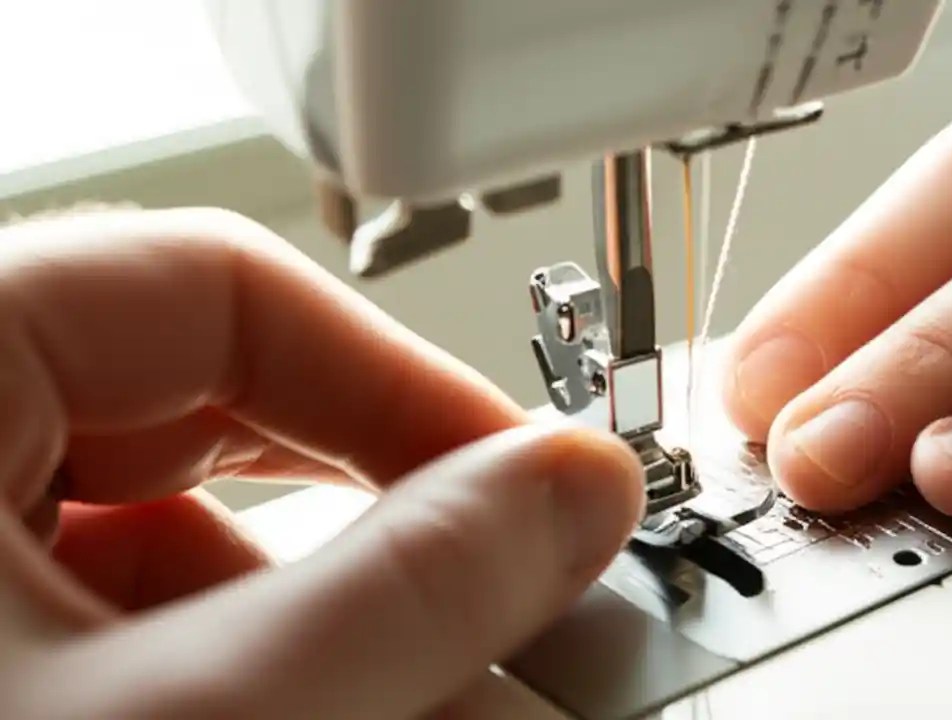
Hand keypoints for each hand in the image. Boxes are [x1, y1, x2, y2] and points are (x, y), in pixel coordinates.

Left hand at [0, 208, 641, 717]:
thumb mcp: (191, 712)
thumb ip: (404, 589)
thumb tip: (575, 489)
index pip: (223, 285)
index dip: (404, 380)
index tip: (529, 481)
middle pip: (211, 406)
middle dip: (375, 516)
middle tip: (491, 594)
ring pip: (178, 522)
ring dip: (322, 613)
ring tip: (428, 691)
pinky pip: (125, 602)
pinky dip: (243, 658)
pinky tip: (326, 702)